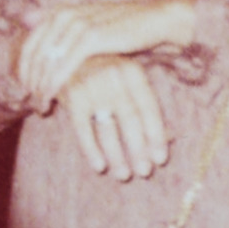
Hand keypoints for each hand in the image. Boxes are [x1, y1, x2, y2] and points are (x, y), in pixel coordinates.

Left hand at [17, 0, 195, 106]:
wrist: (155, 19)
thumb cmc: (122, 27)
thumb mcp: (89, 24)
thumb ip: (60, 28)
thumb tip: (27, 20)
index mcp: (60, 11)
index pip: (29, 43)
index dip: (23, 68)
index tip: (26, 89)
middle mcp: (63, 15)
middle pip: (33, 54)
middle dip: (28, 80)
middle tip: (30, 101)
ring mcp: (76, 25)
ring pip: (45, 62)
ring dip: (39, 86)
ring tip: (39, 104)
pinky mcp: (90, 38)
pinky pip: (62, 66)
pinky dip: (53, 84)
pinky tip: (51, 98)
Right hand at [60, 54, 170, 181]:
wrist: (58, 52)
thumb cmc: (99, 70)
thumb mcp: (123, 78)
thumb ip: (143, 103)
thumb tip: (170, 138)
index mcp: (132, 72)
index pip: (149, 108)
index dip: (156, 135)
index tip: (161, 159)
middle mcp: (114, 77)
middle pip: (131, 119)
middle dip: (138, 149)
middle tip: (144, 172)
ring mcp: (91, 85)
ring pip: (107, 127)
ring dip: (116, 154)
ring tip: (124, 175)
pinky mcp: (70, 95)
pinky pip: (82, 128)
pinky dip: (91, 149)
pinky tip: (99, 166)